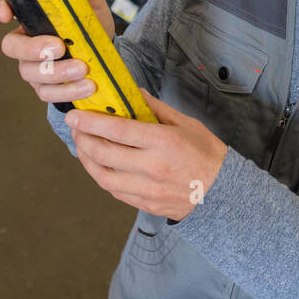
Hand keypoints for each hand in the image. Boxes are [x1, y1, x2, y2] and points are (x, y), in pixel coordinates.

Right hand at [0, 0, 115, 104]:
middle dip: (33, 49)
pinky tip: (88, 86)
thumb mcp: (90, 1)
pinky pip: (47, 93)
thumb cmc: (91, 24)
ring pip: (31, 73)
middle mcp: (27, 42)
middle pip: (12, 46)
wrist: (106, 54)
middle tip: (60, 47)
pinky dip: (68, 91)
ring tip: (83, 68)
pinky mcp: (46, 88)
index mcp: (33, 17)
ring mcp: (34, 67)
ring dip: (58, 73)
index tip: (6, 14)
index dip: (2, 9)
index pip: (7, 8)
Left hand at [66, 91, 227, 221]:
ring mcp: (147, 189)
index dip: (91, 121)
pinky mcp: (145, 204)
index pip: (117, 130)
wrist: (223, 193)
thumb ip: (156, 108)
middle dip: (82, 138)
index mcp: (162, 142)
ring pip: (103, 176)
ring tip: (83, 146)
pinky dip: (101, 176)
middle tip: (76, 128)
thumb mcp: (186, 124)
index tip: (75, 115)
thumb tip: (133, 93)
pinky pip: (114, 191)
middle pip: (103, 153)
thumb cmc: (207, 154)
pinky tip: (99, 165)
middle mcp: (152, 167)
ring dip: (86, 160)